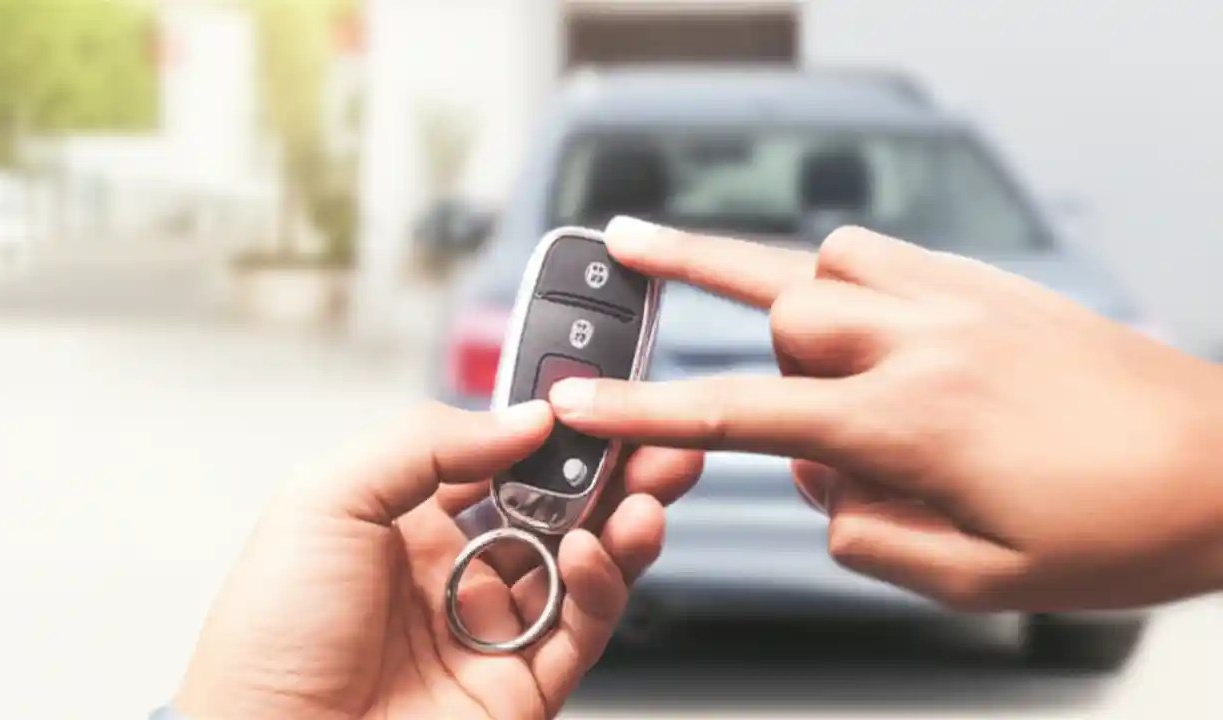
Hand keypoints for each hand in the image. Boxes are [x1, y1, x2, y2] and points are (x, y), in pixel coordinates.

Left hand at [175, 400, 701, 719]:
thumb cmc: (267, 641)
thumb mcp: (325, 501)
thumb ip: (425, 444)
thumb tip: (521, 418)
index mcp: (405, 521)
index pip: (497, 457)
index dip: (544, 427)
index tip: (587, 396)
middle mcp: (454, 572)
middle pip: (554, 508)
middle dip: (608, 469)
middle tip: (649, 435)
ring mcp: (490, 631)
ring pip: (582, 564)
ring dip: (623, 519)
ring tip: (649, 484)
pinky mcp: (521, 687)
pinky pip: (581, 627)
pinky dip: (602, 584)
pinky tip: (596, 549)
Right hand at [549, 217, 1222, 612]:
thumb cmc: (1119, 530)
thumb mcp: (978, 580)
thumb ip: (870, 536)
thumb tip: (820, 492)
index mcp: (908, 425)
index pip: (740, 416)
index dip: (642, 415)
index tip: (577, 401)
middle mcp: (922, 343)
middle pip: (779, 311)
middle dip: (740, 346)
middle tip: (736, 375)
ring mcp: (956, 301)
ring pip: (824, 261)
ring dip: (783, 293)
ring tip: (762, 313)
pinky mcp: (986, 285)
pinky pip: (884, 249)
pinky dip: (841, 271)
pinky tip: (844, 301)